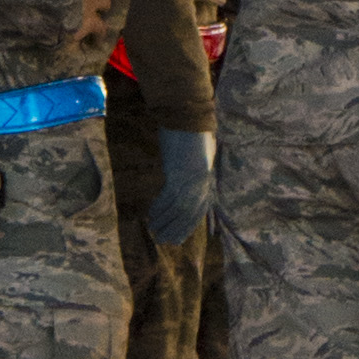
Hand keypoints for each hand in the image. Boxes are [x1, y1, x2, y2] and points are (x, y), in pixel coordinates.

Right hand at [147, 122, 216, 253]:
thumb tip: (191, 185)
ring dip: (164, 221)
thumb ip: (199, 172)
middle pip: (189, 214)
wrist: (188, 117)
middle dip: (176, 229)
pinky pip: (167, 198)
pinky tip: (151, 215)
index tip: (178, 238)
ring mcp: (191, 180)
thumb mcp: (202, 156)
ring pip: (177, 210)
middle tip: (163, 240)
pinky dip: (158, 208)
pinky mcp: (178, 175)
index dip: (189, 226)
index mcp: (208, 179)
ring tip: (153, 230)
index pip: (201, 210)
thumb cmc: (194, 133)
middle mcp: (201, 183)